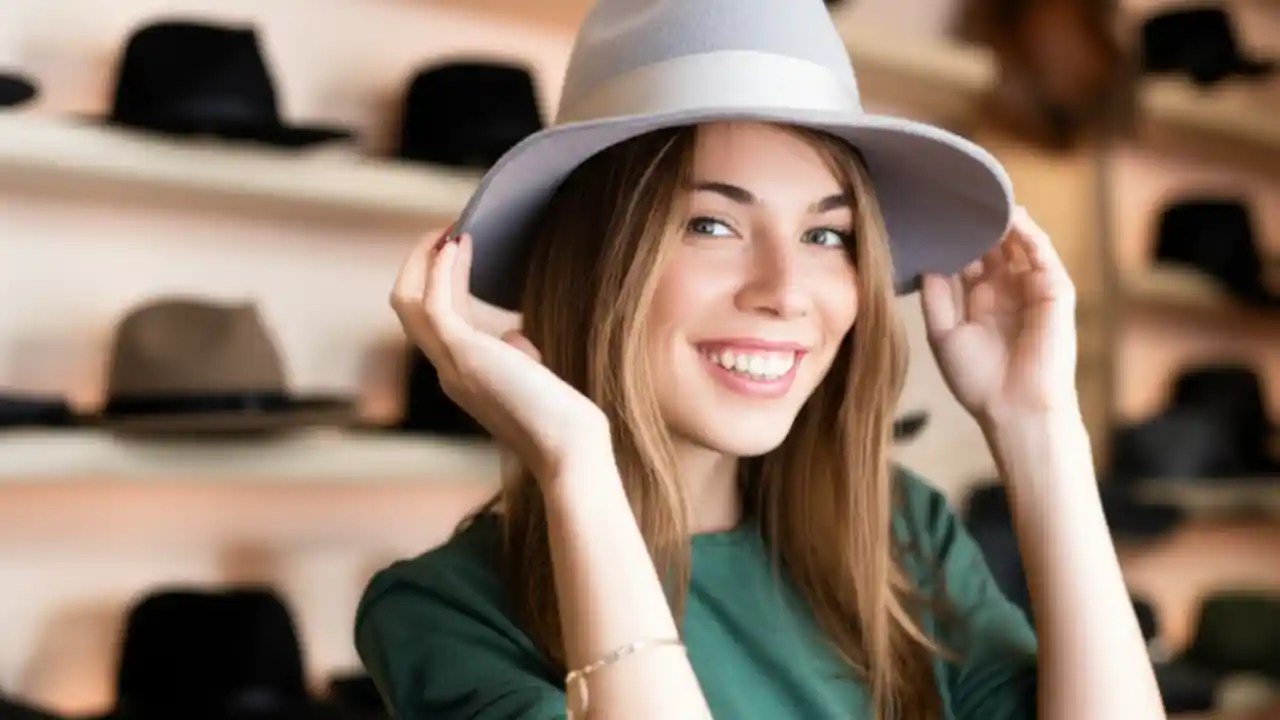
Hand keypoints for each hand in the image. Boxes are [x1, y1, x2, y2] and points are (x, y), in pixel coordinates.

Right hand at [390, 228, 611, 483]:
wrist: (568, 448)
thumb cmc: (562, 419)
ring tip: (449, 229)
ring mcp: (450, 364)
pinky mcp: (464, 354)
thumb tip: (514, 334)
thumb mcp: (532, 379)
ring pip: (409, 302)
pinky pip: (434, 301)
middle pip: (408, 307)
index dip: (441, 281)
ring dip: (425, 259)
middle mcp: (446, 370)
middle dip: (421, 264)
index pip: (435, 320)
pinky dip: (440, 269)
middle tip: (445, 229)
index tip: (457, 248)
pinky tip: (458, 243)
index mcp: (461, 376)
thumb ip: (516, 356)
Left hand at [920, 207, 1079, 426]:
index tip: (929, 214)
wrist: (1014, 408)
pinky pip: (1042, 253)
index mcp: (978, 302)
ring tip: (980, 196)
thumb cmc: (978, 380)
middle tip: (953, 194)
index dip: (950, 239)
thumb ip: (936, 297)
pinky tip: (1010, 215)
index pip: (964, 260)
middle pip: (989, 247)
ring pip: (1016, 244)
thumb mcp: (944, 334)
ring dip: (1001, 222)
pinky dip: (1028, 232)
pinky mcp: (1054, 290)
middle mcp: (1004, 291)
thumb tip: (925, 261)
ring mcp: (1030, 288)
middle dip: (974, 224)